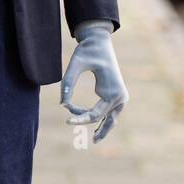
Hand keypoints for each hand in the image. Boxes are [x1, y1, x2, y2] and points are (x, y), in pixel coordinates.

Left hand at [60, 27, 127, 142]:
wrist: (99, 42)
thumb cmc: (87, 51)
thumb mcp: (75, 64)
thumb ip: (68, 83)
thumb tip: (62, 104)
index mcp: (112, 92)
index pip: (95, 115)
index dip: (79, 119)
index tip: (66, 119)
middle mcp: (120, 97)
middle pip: (101, 118)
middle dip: (84, 119)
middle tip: (68, 121)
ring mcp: (121, 97)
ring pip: (110, 119)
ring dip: (100, 127)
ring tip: (93, 141)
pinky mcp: (118, 96)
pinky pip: (110, 113)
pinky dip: (102, 120)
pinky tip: (96, 130)